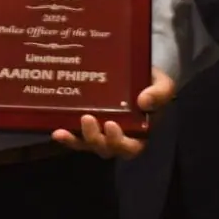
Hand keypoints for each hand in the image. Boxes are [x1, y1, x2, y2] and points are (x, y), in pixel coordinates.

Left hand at [52, 69, 173, 159]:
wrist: (133, 68)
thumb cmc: (149, 81)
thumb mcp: (162, 84)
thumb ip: (160, 93)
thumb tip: (144, 101)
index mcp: (139, 133)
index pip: (131, 147)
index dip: (119, 142)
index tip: (111, 125)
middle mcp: (118, 137)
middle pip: (106, 149)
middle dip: (95, 139)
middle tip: (87, 119)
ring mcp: (100, 131)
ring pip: (88, 145)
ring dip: (76, 140)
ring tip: (63, 131)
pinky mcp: (85, 125)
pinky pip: (75, 136)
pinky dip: (66, 137)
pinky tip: (56, 131)